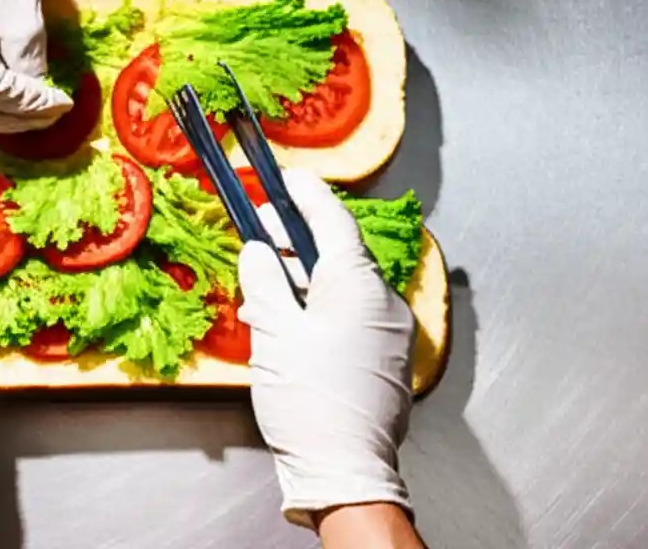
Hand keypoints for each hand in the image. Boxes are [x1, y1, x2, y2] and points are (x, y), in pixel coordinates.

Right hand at [239, 170, 414, 528]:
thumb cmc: (309, 403)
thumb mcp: (273, 333)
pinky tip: (290, 320)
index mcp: (358, 285)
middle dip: (296, 239)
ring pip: (344, 285)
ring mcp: (391, 331)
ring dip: (304, 276)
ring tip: (264, 285)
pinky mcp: (387, 357)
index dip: (306, 194)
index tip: (287, 177)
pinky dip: (321, 305)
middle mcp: (384, 301)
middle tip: (259, 232)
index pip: (332, 220)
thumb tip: (256, 251)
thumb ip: (264, 282)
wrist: (345, 470)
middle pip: (337, 252)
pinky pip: (353, 313)